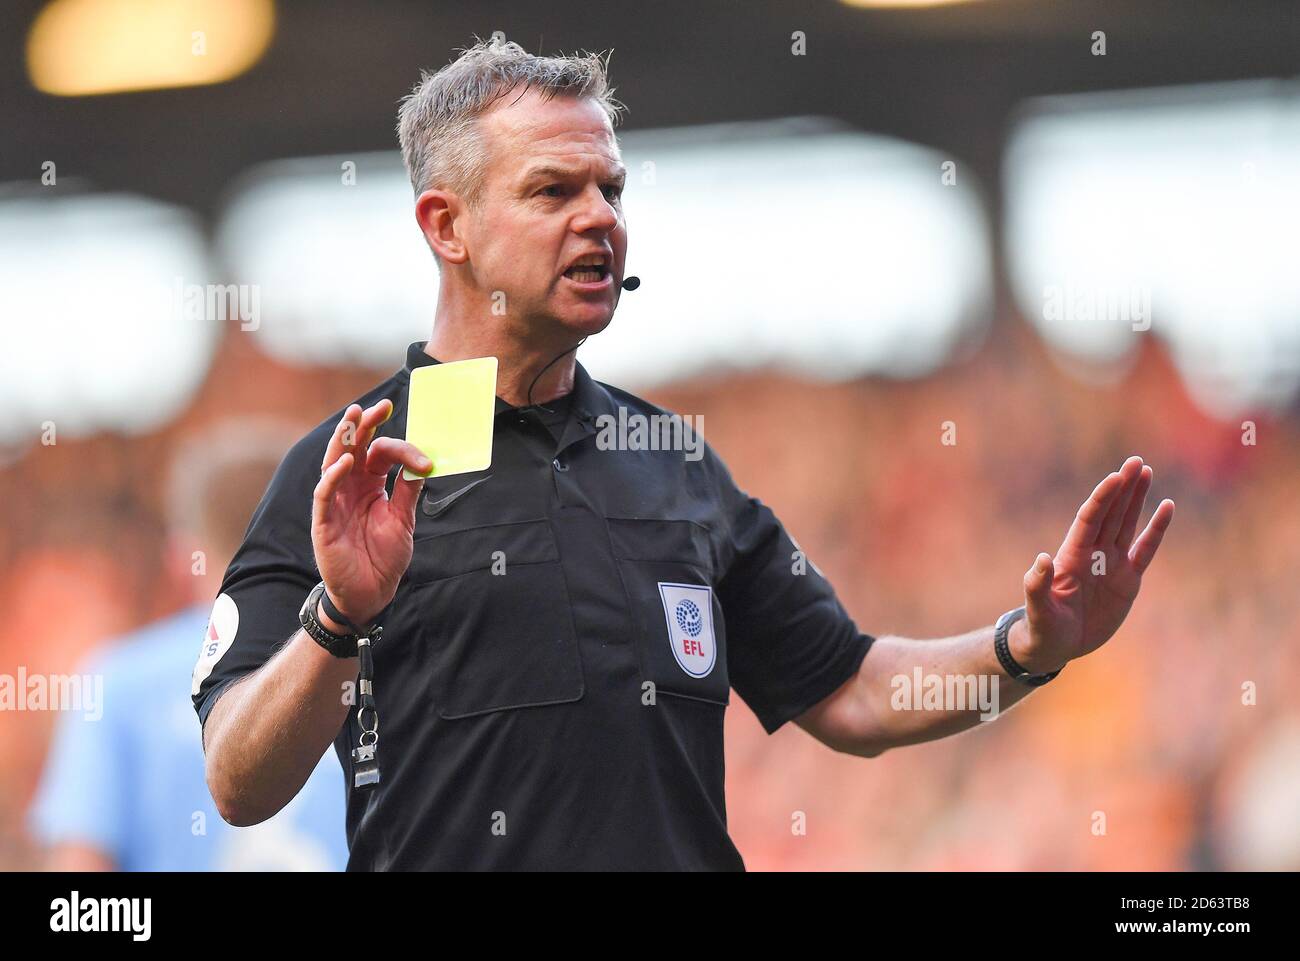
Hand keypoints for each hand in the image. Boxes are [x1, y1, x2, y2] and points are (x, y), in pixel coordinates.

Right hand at [311, 399, 431, 625]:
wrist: (371, 593)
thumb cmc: (383, 557)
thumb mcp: (403, 519)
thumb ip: (408, 490)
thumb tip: (423, 462)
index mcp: (370, 485)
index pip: (380, 454)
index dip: (399, 447)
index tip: (424, 458)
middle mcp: (350, 488)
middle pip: (354, 448)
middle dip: (364, 426)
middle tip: (379, 407)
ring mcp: (335, 502)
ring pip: (333, 463)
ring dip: (343, 440)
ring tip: (354, 419)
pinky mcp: (323, 522)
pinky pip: (324, 494)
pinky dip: (332, 477)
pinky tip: (345, 463)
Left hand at [1011, 455, 1174, 673]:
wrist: (1056, 645)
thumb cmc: (1042, 627)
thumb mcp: (1038, 610)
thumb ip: (1037, 586)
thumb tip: (1042, 560)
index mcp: (1071, 556)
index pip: (1089, 519)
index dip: (1102, 498)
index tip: (1116, 476)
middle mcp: (1093, 554)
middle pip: (1110, 514)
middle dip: (1122, 488)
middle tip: (1135, 461)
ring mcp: (1111, 564)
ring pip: (1127, 524)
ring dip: (1136, 499)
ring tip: (1146, 472)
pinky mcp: (1128, 580)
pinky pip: (1146, 550)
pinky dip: (1156, 529)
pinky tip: (1167, 507)